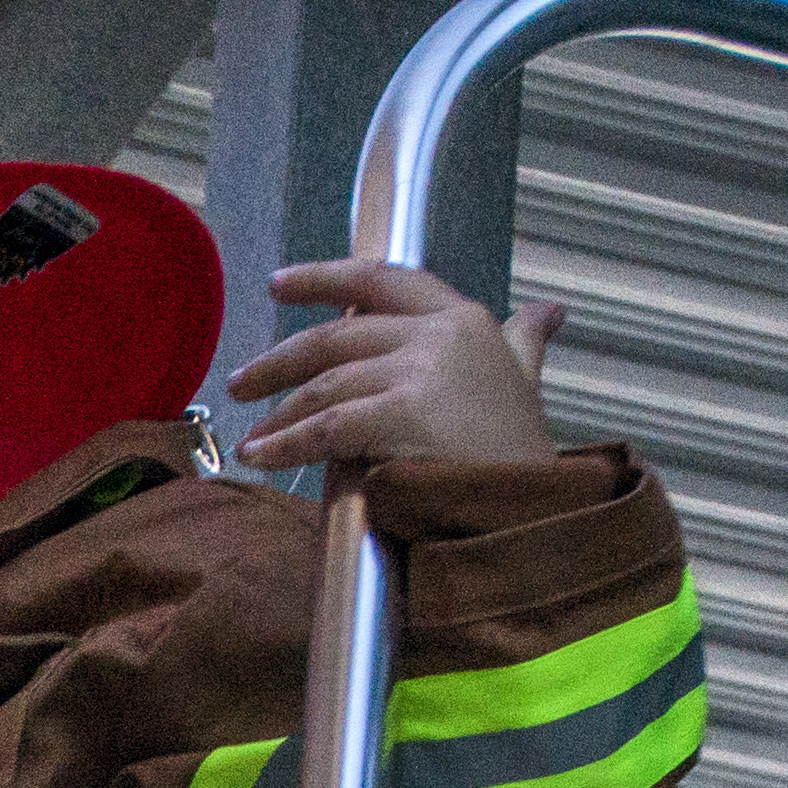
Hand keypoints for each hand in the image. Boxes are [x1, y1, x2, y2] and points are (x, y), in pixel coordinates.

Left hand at [231, 262, 561, 477]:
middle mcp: (439, 333)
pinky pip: (325, 426)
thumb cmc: (520, 457)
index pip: (382, 280)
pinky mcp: (401, 414)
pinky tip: (260, 458)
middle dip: (281, 360)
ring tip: (250, 440)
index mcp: (463, 319)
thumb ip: (524, 342)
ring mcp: (420, 370)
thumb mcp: (526, 381)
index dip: (326, 278)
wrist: (531, 510)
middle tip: (240, 384)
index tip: (279, 285)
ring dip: (278, 413)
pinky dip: (285, 444)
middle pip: (339, 333)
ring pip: (327, 383)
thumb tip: (548, 312)